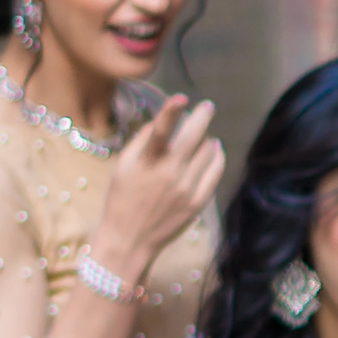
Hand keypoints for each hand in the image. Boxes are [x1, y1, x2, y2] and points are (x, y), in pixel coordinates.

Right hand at [93, 98, 225, 279]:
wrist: (129, 240)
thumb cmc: (121, 199)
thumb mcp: (122, 166)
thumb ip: (142, 141)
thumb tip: (162, 119)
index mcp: (146, 163)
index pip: (160, 131)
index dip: (171, 111)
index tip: (182, 97)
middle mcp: (169, 173)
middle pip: (194, 136)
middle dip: (202, 116)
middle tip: (207, 106)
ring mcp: (187, 188)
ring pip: (208, 151)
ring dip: (207, 138)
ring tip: (203, 135)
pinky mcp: (198, 202)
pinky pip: (216, 171)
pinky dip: (217, 157)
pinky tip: (214, 151)